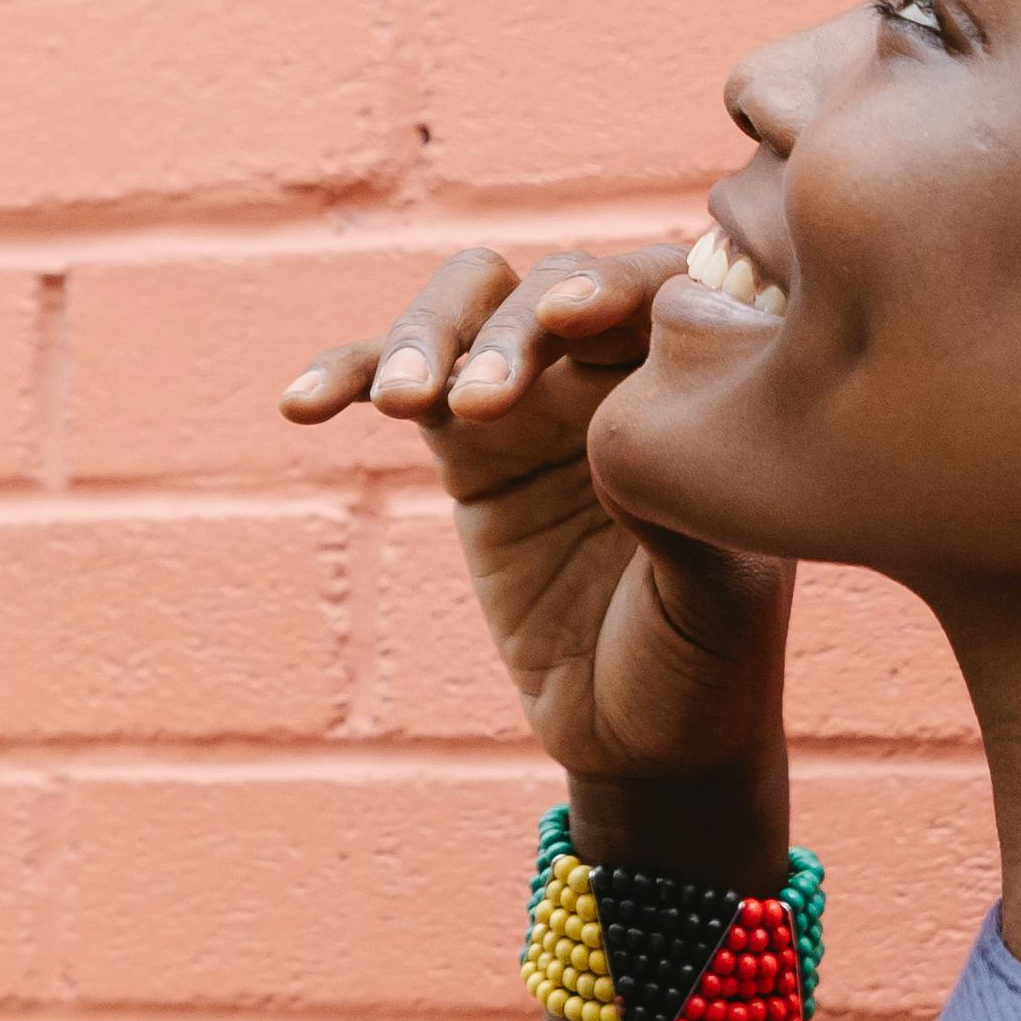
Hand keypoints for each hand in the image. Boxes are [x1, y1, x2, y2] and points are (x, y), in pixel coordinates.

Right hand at [288, 245, 793, 852]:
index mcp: (696, 379)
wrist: (644, 737)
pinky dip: (345, 373)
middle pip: (548, 284)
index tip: (569, 321)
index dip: (612, 284)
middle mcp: (617, 366)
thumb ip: (672, 504)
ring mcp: (535, 398)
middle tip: (483, 407)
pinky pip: (392, 379)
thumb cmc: (709, 657)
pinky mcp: (466, 446)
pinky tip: (301, 405)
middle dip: (507, 329)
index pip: (657, 288)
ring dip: (424, 335)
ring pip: (465, 307)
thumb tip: (615, 426)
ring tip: (400, 404)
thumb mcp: (718, 592)